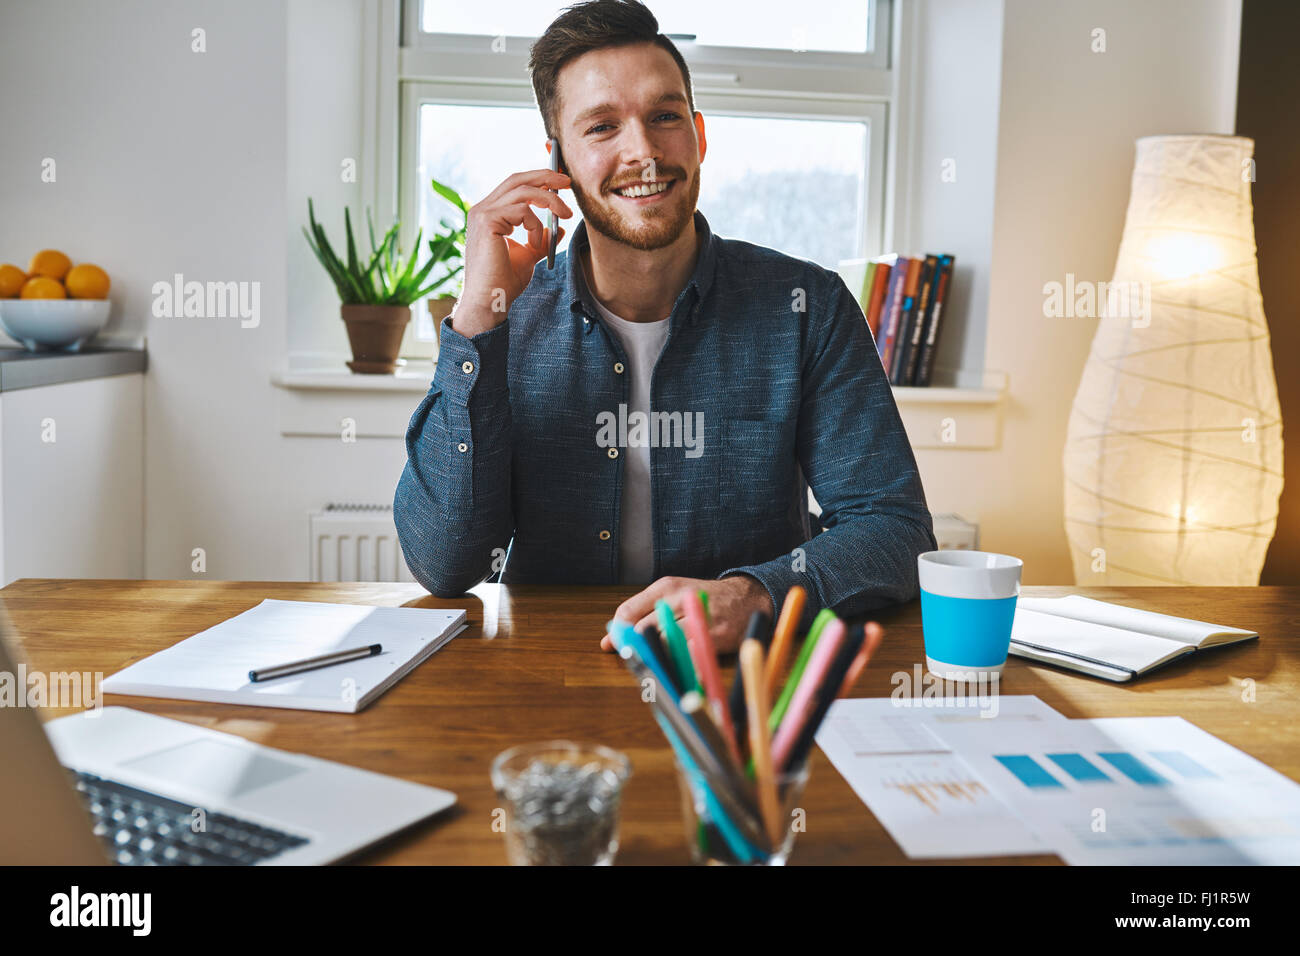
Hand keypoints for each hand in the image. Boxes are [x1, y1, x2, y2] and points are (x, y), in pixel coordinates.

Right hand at [453, 168, 572, 337]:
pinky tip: (534, 243)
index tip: (562, 183)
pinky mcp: (487, 222)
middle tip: (568, 181)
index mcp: (490, 213)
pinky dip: (534, 224)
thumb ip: (540, 240)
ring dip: (549, 200)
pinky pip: (521, 211)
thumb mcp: (528, 256)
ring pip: (522, 191)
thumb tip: (560, 230)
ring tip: (565, 214)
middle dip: (546, 176)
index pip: (515, 185)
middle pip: (517, 179)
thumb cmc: (503, 282)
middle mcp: (482, 209)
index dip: (539, 179)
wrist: (489, 301)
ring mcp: (482, 214)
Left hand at [602, 575, 775, 654]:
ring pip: (665, 644)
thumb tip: (609, 640)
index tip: (612, 646)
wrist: (748, 598)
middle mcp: (682, 599)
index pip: (629, 611)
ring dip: (656, 660)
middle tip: (633, 660)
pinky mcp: (718, 637)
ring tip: (653, 667)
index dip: (617, 633)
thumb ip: (642, 614)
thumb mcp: (672, 597)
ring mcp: (701, 618)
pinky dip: (679, 668)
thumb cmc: (702, 600)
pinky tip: (676, 671)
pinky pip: (690, 658)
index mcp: (667, 587)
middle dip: (634, 648)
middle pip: (645, 629)